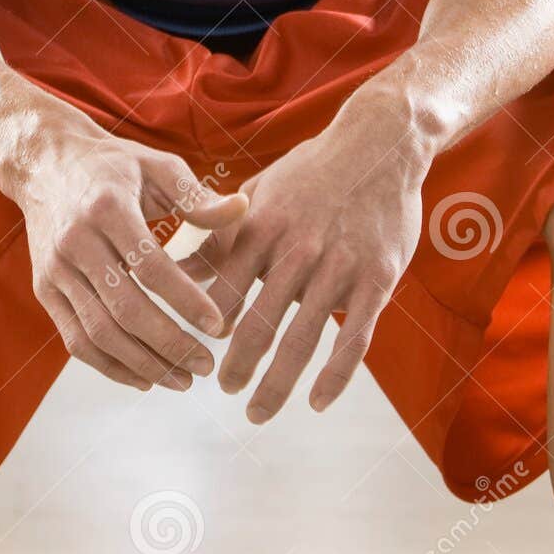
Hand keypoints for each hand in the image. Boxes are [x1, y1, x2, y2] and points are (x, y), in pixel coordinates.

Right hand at [17, 114, 247, 391]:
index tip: (217, 327)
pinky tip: (144, 378)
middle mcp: (76, 242)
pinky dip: (109, 366)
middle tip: (206, 365)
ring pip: (98, 333)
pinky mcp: (44, 290)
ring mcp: (56, 270)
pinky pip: (76, 340)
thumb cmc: (113, 165)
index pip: (150, 266)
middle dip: (169, 344)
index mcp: (107, 207)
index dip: (185, 300)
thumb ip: (197, 196)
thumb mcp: (157, 166)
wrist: (45, 163)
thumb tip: (242, 209)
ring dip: (142, 364)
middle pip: (124, 309)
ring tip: (183, 380)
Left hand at [185, 107, 428, 421]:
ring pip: (302, 340)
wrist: (380, 141)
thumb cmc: (311, 171)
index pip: (222, 292)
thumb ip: (220, 235)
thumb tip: (173, 269)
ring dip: (276, 384)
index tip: (190, 355)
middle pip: (258, 325)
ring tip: (257, 412)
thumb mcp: (259, 193)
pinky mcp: (378, 278)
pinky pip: (353, 339)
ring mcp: (340, 266)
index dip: (202, 330)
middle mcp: (297, 249)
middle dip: (236, 366)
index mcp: (262, 228)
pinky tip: (316, 402)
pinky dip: (333, 377)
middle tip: (225, 390)